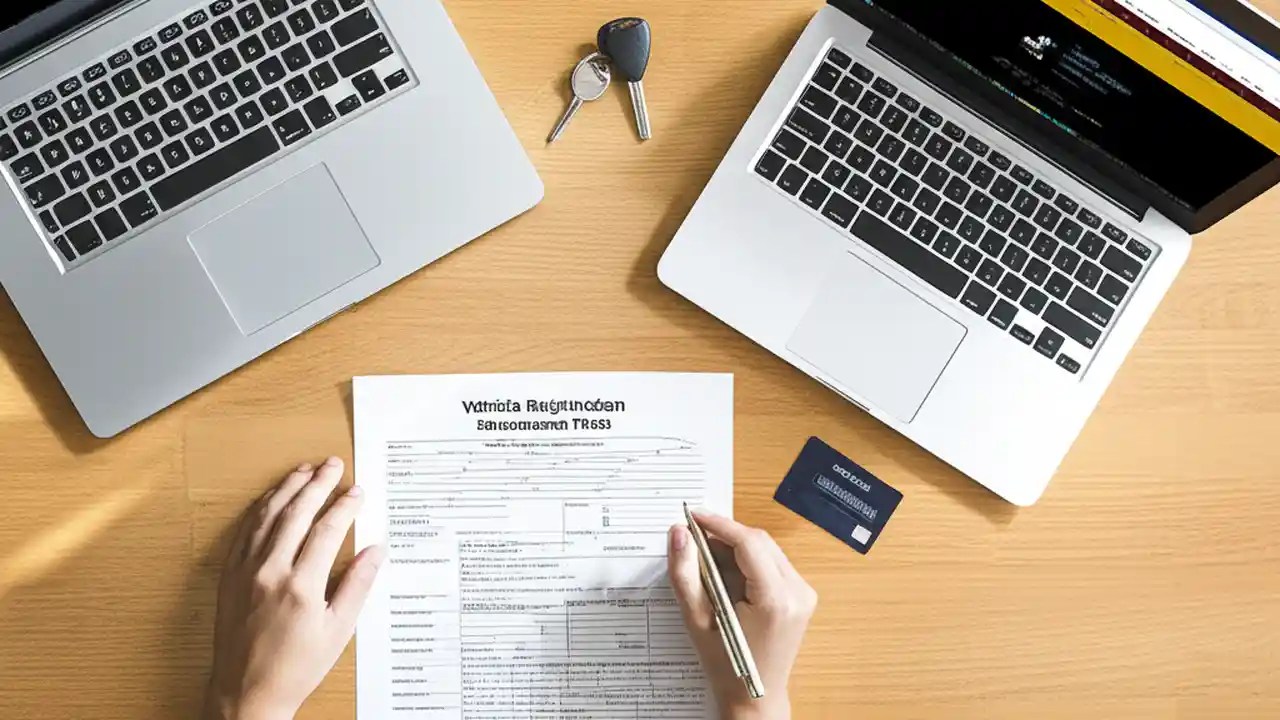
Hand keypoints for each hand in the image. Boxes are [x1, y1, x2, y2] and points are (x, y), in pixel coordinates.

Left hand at [203, 457, 385, 719]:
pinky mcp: (229, 577)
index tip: (357, 491)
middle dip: (318, 484)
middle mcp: (269, 572)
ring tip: (305, 471)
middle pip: (296, 513)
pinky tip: (272, 497)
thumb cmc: (295, 667)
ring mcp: (245, 572)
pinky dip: (260, 508)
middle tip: (333, 465)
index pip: (326, 530)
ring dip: (288, 488)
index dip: (344, 505)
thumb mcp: (338, 631)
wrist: (246, 694)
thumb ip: (357, 585)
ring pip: (267, 516)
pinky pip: (244, 531)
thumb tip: (375, 550)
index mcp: (301, 587)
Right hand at [668, 512, 817, 719]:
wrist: (755, 697)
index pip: (748, 543)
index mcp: (776, 600)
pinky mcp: (802, 596)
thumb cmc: (726, 665)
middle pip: (760, 542)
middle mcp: (798, 592)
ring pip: (767, 549)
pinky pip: (772, 563)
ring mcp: (804, 593)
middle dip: (725, 535)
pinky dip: (748, 560)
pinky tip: (726, 573)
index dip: (718, 525)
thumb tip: (678, 534)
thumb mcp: (697, 620)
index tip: (692, 516)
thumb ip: (685, 574)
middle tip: (693, 538)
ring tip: (706, 558)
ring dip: (736, 546)